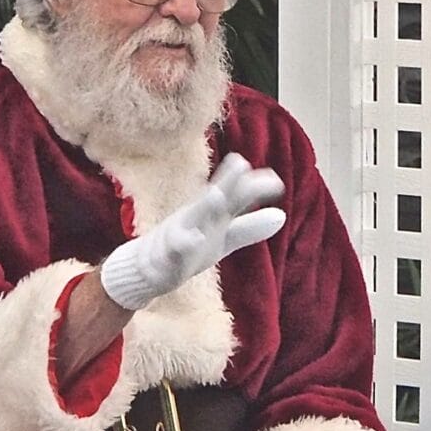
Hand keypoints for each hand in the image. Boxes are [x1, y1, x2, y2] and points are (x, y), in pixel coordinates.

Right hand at [100, 153, 284, 310]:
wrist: (149, 267)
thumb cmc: (190, 245)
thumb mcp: (224, 237)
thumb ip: (250, 227)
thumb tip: (281, 216)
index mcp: (215, 214)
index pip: (236, 196)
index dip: (253, 188)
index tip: (276, 180)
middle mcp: (199, 217)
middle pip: (216, 198)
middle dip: (228, 182)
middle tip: (242, 163)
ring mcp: (182, 232)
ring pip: (194, 217)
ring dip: (206, 205)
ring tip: (217, 194)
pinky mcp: (169, 253)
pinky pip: (177, 247)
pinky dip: (185, 243)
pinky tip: (195, 238)